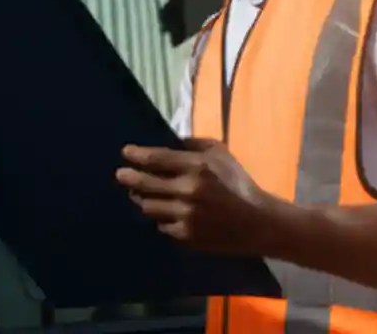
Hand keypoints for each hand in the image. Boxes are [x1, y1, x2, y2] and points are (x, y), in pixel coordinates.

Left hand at [116, 137, 280, 256]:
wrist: (256, 223)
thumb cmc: (238, 183)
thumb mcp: (221, 153)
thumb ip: (194, 144)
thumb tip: (169, 140)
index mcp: (197, 167)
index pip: (157, 159)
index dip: (138, 155)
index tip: (126, 152)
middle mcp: (187, 191)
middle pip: (145, 184)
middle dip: (128, 177)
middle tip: (120, 174)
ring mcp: (185, 216)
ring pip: (148, 206)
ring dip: (141, 198)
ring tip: (138, 193)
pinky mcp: (185, 236)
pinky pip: (160, 224)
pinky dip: (160, 217)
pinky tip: (163, 212)